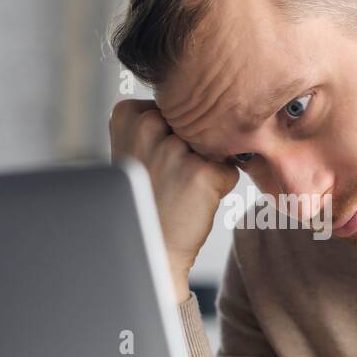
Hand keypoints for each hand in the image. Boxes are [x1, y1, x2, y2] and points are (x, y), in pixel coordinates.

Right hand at [109, 98, 237, 302]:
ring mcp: (175, 149)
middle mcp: (148, 126)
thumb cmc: (147, 199)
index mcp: (128, 114)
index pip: (176, 107)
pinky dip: (219, 185)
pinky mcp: (203, 173)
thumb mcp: (137, 148)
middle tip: (169, 178)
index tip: (152, 161)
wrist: (149, 249)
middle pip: (197, 122)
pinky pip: (228, 168)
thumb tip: (212, 107)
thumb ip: (162, 120)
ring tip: (179, 190)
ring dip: (206, 167)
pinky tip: (192, 200)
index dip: (172, 135)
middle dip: (192, 148)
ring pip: (215, 143)